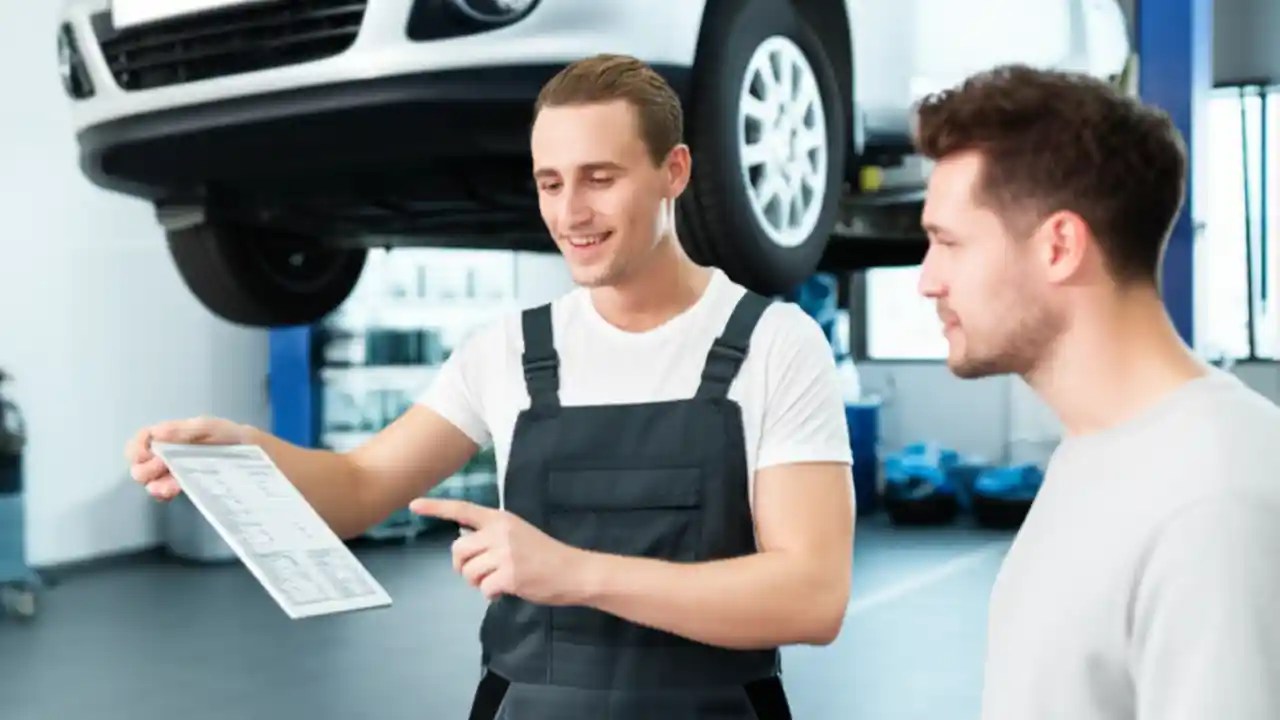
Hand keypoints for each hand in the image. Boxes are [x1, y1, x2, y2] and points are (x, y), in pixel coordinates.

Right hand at [124, 416, 252, 501]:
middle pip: (141, 463)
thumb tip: (156, 433)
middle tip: (162, 469)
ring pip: (151, 480)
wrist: (264, 463)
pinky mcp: (188, 488)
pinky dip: (162, 492)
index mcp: (177, 435)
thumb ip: (187, 430)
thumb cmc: (240, 441)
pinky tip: (170, 492)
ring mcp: (179, 472)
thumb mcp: (215, 429)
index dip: (137, 447)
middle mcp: (173, 454)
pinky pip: (164, 492)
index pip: (144, 439)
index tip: (145, 455)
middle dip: (145, 468)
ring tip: (169, 486)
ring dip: (154, 483)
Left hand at [409, 498, 588, 605]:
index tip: (413, 505)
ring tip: (497, 582)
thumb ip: (491, 535)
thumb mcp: (517, 534)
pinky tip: (505, 591)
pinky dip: (491, 594)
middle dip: (462, 566)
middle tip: (478, 574)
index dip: (436, 507)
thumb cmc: (545, 555)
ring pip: (468, 572)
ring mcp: (505, 553)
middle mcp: (500, 532)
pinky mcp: (510, 575)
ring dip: (477, 583)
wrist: (573, 571)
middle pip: (458, 549)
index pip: (463, 509)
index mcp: (501, 519)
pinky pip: (483, 588)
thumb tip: (462, 542)